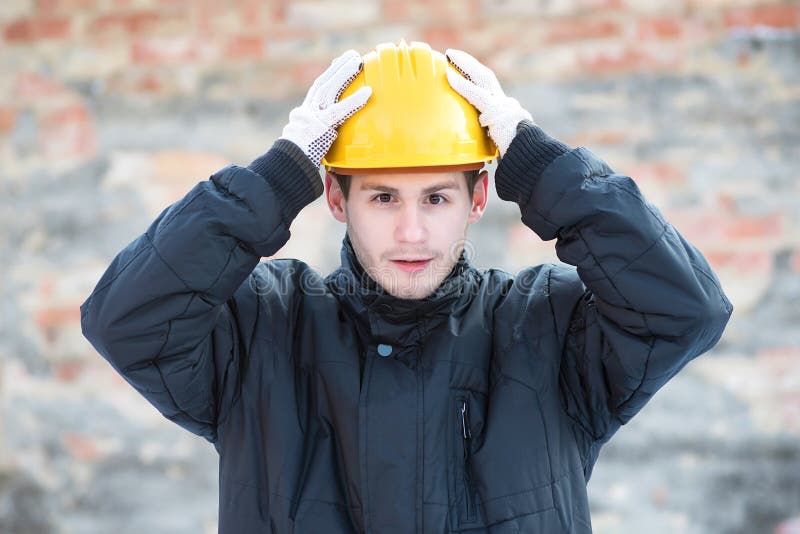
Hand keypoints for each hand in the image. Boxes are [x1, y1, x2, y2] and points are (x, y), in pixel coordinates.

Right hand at [279, 50, 372, 166]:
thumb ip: (317, 138)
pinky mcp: (321, 126)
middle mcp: (307, 112)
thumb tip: (329, 141)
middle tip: (353, 56)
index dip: (328, 75)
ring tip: (358, 62)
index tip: (338, 63)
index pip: (317, 90)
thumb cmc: (297, 163)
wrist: (286, 167)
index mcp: (303, 115)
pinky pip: (340, 110)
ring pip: (329, 89)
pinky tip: (368, 93)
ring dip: (344, 74)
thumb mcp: (305, 146)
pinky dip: (354, 101)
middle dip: (338, 68)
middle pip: (324, 84)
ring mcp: (313, 117)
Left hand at [445, 49, 532, 156]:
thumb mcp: (502, 148)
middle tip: (452, 54)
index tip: (462, 68)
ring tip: (449, 56)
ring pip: (482, 78)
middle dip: (469, 64)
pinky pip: (475, 94)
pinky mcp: (497, 111)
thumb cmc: (517, 160)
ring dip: (465, 65)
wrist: (531, 160)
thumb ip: (491, 142)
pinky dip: (461, 84)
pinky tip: (449, 75)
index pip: (489, 89)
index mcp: (507, 112)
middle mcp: (506, 104)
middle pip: (485, 77)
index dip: (475, 76)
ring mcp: (503, 106)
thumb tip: (480, 150)